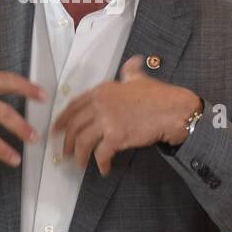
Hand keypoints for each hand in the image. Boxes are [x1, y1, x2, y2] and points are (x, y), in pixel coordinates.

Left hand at [52, 54, 200, 176]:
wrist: (174, 110)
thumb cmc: (159, 96)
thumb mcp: (140, 79)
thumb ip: (130, 72)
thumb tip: (132, 62)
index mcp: (102, 90)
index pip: (74, 105)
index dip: (63, 119)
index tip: (57, 129)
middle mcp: (101, 104)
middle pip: (74, 125)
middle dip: (68, 141)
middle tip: (65, 151)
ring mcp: (107, 120)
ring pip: (83, 141)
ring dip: (80, 155)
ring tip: (80, 164)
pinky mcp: (116, 136)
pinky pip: (102, 154)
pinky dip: (101, 164)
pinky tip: (104, 169)